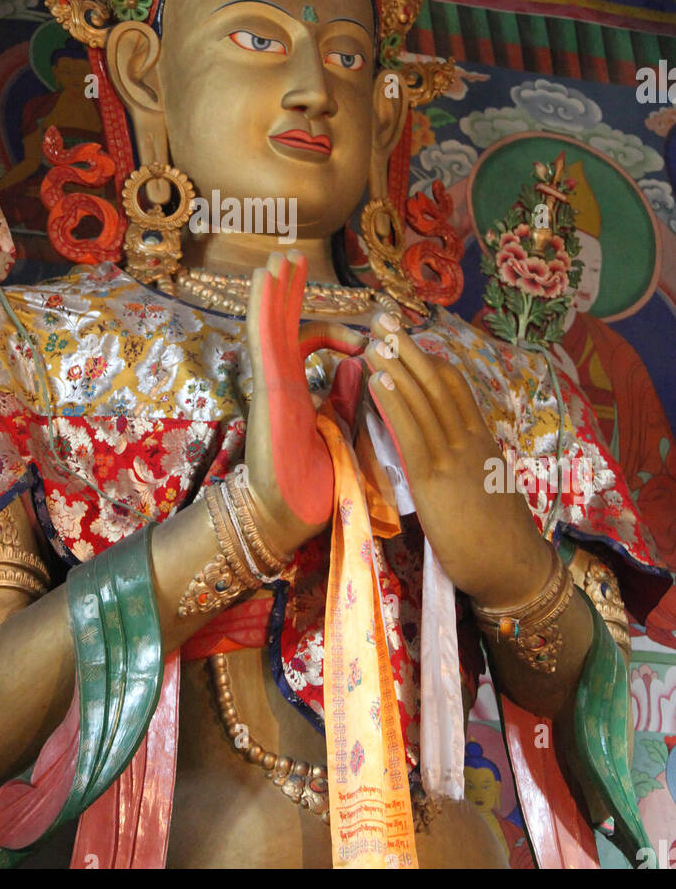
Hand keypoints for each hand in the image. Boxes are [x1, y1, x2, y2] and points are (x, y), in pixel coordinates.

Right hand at [245, 252, 361, 556]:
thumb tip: (365, 367)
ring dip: (274, 289)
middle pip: (283, 324)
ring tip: (278, 257)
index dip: (338, 333)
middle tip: (293, 257)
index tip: (367, 343)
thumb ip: (349, 398)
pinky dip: (264, 305)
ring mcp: (272, 382)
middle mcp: (282, 382)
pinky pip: (264, 336)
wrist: (290, 515)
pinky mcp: (269, 385)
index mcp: (298, 391)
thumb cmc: (315, 482)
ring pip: (270, 324)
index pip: (310, 344)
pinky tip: (265, 278)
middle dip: (289, 291)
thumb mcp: (343, 431)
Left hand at [365, 315, 550, 605]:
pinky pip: (411, 431)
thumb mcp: (486, 487)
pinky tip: (378, 380)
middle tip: (384, 318)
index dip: (429, 359)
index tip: (407, 338)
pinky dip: (394, 401)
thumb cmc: (498, 538)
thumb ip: (468, 463)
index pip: (456, 387)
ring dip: (396, 365)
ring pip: (423, 398)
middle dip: (409, 348)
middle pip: (438, 381)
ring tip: (374, 338)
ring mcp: (452, 457)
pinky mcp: (435, 480)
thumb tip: (445, 449)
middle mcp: (469, 440)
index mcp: (482, 440)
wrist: (514, 570)